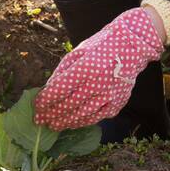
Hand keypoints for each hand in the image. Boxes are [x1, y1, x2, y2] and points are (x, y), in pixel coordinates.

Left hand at [34, 7, 163, 129]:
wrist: (132, 46)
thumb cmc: (100, 47)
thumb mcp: (78, 52)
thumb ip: (62, 72)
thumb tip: (47, 91)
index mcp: (88, 66)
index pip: (61, 89)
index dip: (46, 100)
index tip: (37, 106)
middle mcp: (100, 82)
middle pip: (70, 104)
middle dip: (53, 114)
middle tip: (41, 120)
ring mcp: (111, 95)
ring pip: (83, 114)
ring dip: (66, 122)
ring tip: (53, 125)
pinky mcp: (118, 103)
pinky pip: (97, 117)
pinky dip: (82, 121)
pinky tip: (72, 123)